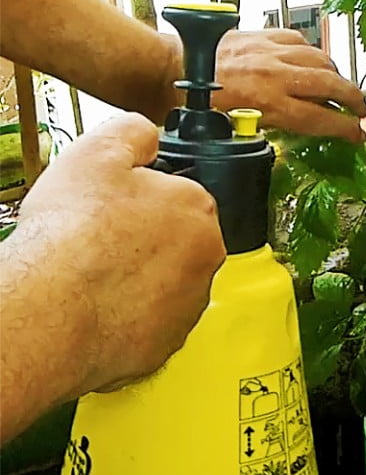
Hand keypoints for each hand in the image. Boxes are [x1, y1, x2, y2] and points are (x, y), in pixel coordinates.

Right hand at [18, 113, 225, 394]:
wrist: (50, 309)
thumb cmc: (72, 235)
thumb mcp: (98, 151)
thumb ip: (133, 132)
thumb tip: (147, 132)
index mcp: (198, 210)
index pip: (180, 196)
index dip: (142, 199)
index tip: (115, 207)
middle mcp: (206, 259)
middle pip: (176, 241)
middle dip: (144, 239)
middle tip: (100, 241)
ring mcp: (189, 305)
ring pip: (165, 283)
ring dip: (138, 278)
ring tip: (94, 275)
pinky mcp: (167, 343)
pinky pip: (150, 322)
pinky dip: (129, 316)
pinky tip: (97, 306)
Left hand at [210, 29, 365, 142]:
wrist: (169, 69)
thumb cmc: (195, 106)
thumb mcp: (234, 129)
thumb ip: (271, 127)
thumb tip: (299, 130)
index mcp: (268, 105)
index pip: (321, 118)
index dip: (346, 128)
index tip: (358, 135)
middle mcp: (275, 77)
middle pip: (330, 84)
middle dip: (353, 99)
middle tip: (362, 110)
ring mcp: (270, 52)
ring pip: (319, 58)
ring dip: (336, 73)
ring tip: (340, 86)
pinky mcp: (262, 35)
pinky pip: (298, 40)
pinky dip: (311, 52)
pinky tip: (311, 61)